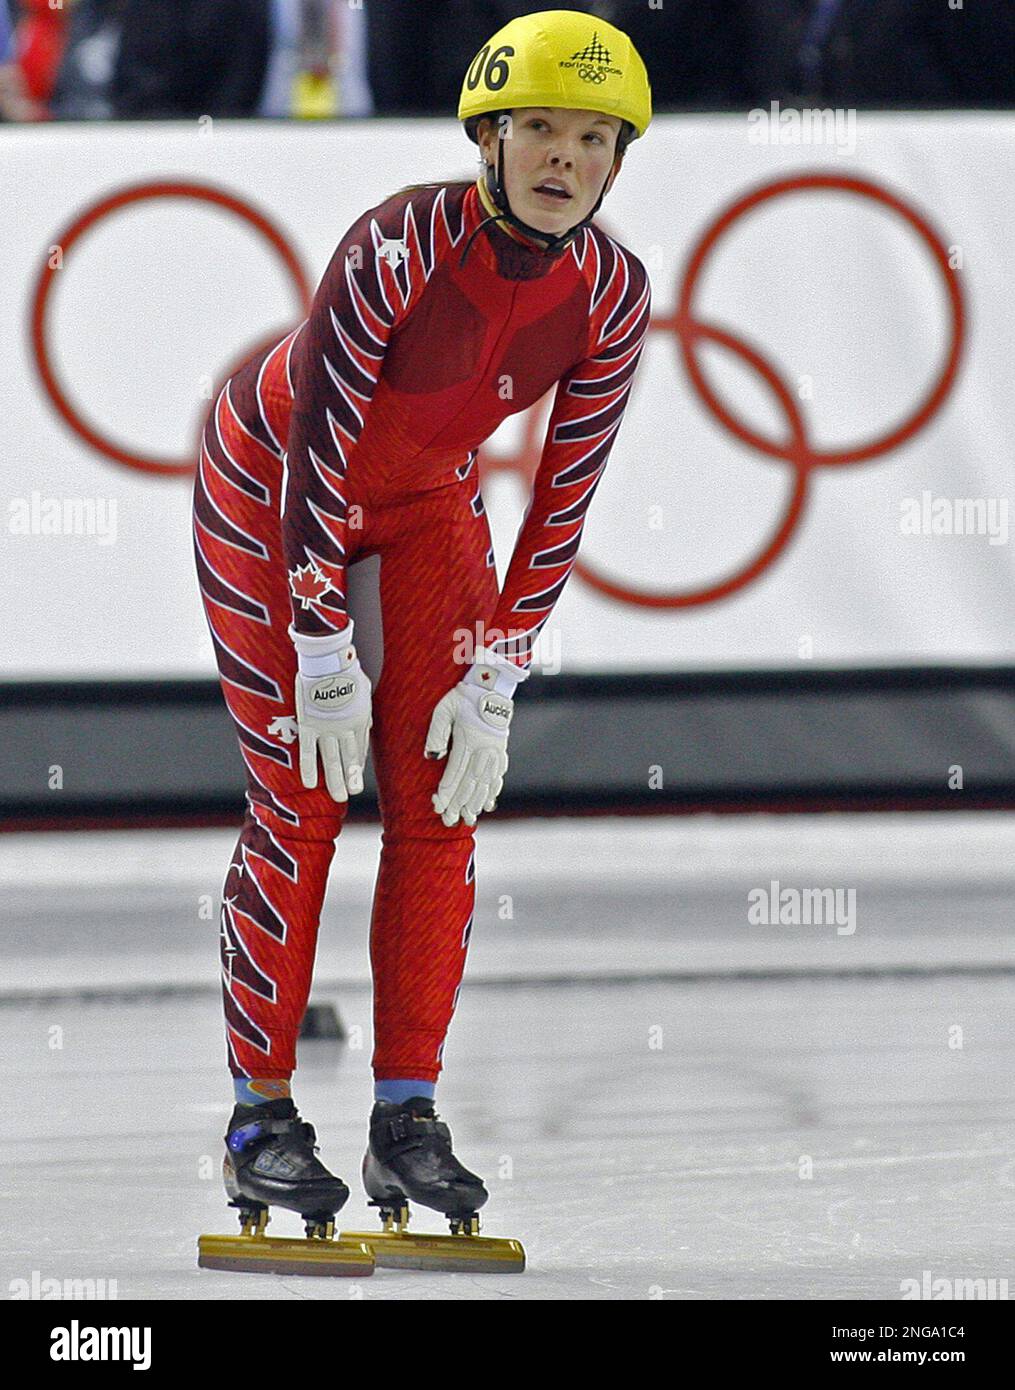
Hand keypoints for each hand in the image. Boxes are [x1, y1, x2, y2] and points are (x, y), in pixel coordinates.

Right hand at [290, 623, 371, 800]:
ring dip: (335, 780)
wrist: (328, 661)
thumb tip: (367, 722)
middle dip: (350, 779)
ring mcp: (326, 729)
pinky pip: (308, 751)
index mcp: (360, 719)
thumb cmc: (346, 670)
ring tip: (339, 797)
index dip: (357, 763)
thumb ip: (364, 708)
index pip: (360, 748)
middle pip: (349, 759)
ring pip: (331, 760)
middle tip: (351, 794)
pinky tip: (310, 784)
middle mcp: (345, 728)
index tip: (355, 775)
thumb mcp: (364, 689)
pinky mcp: (308, 725)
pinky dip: (309, 768)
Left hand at [424, 648, 527, 826]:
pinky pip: (497, 778)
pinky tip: (487, 805)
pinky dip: (491, 793)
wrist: (492, 688)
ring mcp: (495, 753)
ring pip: (485, 784)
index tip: (437, 806)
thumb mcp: (444, 708)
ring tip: (466, 818)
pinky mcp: (501, 753)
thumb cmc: (463, 698)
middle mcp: (484, 750)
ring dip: (474, 803)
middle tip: (448, 820)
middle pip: (470, 783)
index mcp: (469, 740)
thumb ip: (436, 732)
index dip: (446, 791)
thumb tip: (432, 756)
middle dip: (458, 804)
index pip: (455, 772)